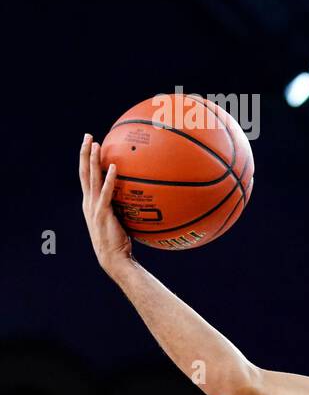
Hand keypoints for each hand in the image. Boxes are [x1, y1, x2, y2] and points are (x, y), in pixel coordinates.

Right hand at [79, 133, 133, 277]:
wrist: (113, 258)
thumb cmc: (119, 241)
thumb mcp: (119, 219)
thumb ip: (122, 205)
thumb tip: (137, 194)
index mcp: (90, 202)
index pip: (86, 176)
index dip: (86, 159)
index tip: (90, 143)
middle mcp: (88, 202)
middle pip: (84, 172)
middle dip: (85, 153)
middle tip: (88, 136)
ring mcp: (94, 207)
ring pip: (91, 178)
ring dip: (93, 160)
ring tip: (96, 144)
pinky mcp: (102, 213)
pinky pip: (106, 192)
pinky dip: (108, 179)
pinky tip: (112, 167)